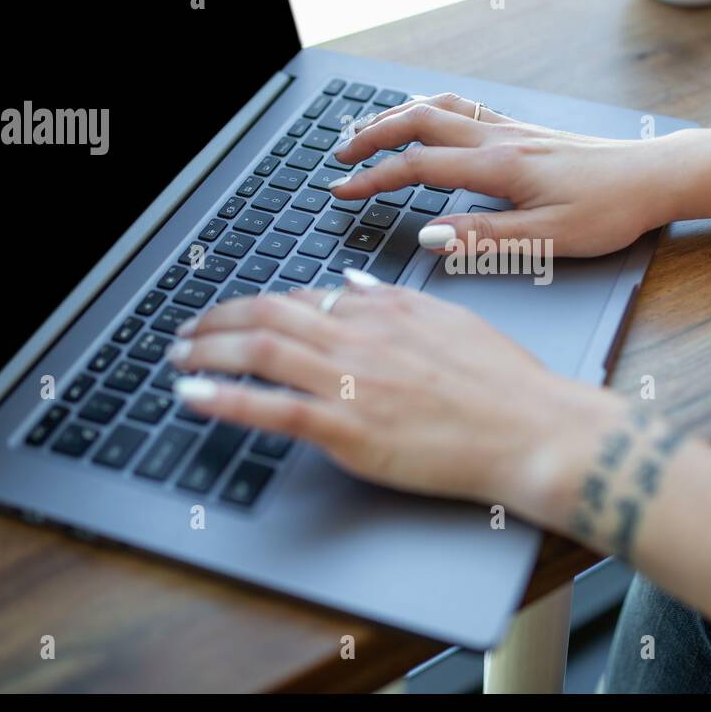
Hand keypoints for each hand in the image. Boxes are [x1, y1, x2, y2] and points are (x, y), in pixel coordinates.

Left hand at [166, 274, 623, 519]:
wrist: (533, 429)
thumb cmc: (505, 384)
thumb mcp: (449, 321)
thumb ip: (394, 300)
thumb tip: (351, 282)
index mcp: (385, 311)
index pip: (303, 297)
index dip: (257, 305)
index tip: (234, 316)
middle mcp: (361, 338)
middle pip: (269, 315)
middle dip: (217, 321)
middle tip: (187, 333)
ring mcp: (353, 382)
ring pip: (261, 351)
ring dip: (208, 351)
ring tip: (177, 357)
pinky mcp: (351, 429)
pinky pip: (272, 408)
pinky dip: (225, 398)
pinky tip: (193, 396)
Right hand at [328, 92, 674, 256]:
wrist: (656, 177)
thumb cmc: (611, 209)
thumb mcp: (550, 239)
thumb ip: (486, 238)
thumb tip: (431, 235)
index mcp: (500, 166)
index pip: (419, 167)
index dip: (374, 179)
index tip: (341, 191)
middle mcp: (501, 137)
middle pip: (419, 122)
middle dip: (371, 136)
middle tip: (338, 156)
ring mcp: (513, 129)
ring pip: (440, 108)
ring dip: (397, 116)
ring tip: (367, 131)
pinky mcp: (526, 131)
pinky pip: (464, 108)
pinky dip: (429, 109)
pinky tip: (426, 118)